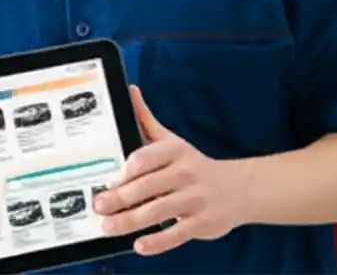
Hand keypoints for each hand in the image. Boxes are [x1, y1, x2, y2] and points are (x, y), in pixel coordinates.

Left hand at [93, 86, 250, 256]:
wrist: (237, 189)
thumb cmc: (193, 165)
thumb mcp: (172, 142)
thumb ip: (146, 120)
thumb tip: (129, 91)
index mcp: (175, 151)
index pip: (146, 157)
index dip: (125, 170)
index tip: (107, 180)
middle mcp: (185, 173)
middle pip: (147, 186)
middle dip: (120, 197)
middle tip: (99, 205)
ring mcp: (194, 199)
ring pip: (158, 211)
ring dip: (130, 221)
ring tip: (108, 227)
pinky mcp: (201, 224)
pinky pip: (177, 234)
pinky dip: (158, 242)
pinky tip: (139, 245)